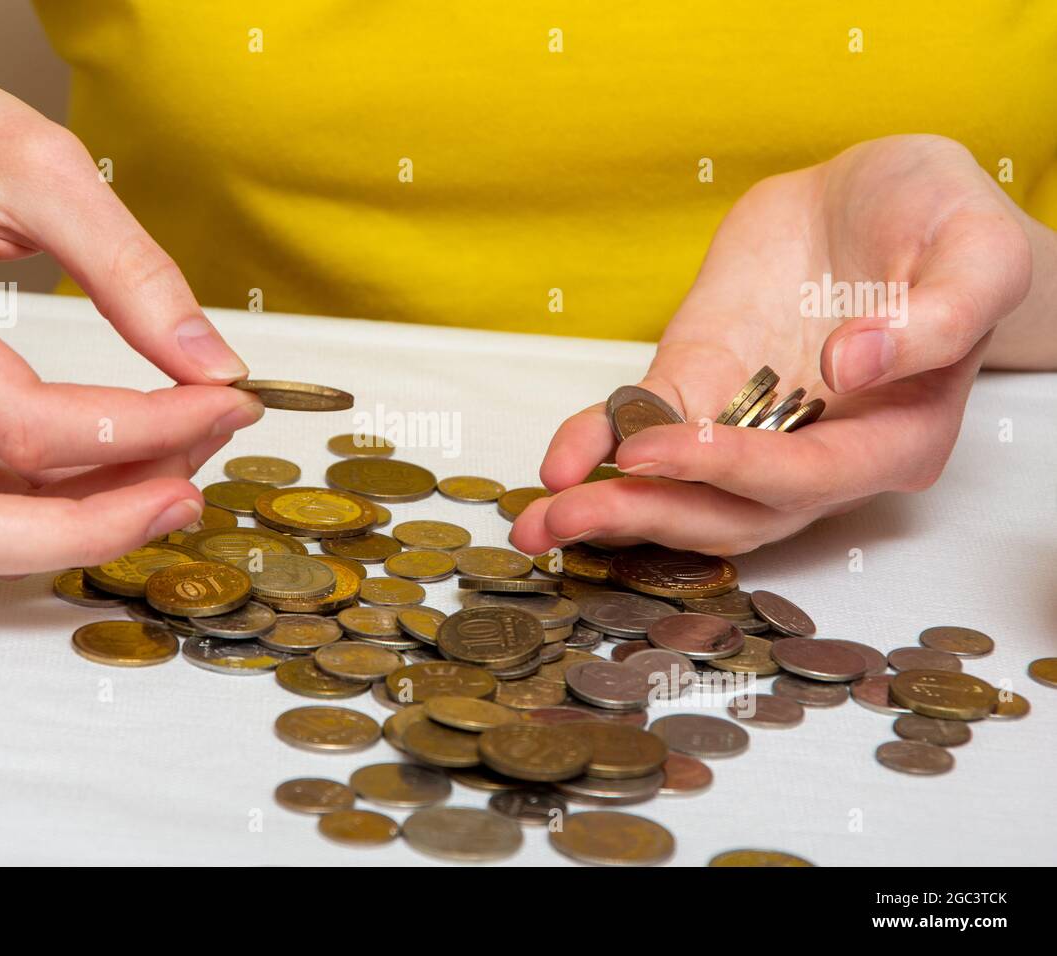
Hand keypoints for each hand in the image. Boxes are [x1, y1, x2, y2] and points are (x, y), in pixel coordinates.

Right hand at [0, 33, 263, 574]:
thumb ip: (131, 269)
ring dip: (74, 523)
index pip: (24, 424)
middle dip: (90, 530)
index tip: (225, 403)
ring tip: (170, 467)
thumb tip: (211, 363)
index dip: (145, 431)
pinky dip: (48, 498)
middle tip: (186, 494)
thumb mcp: (37, 166)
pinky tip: (120, 458)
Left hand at [511, 134, 1032, 555]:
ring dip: (608, 507)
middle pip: (730, 512)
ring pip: (680, 491)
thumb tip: (855, 364)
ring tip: (536, 520)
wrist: (879, 187)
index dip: (729, 472)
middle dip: (646, 515)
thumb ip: (941, 316)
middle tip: (565, 520)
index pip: (808, 480)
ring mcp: (752, 423)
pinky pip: (644, 425)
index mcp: (895, 437)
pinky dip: (597, 442)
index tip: (657, 449)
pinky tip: (558, 459)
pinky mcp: (701, 383)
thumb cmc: (942, 218)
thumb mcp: (976, 248)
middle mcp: (819, 451)